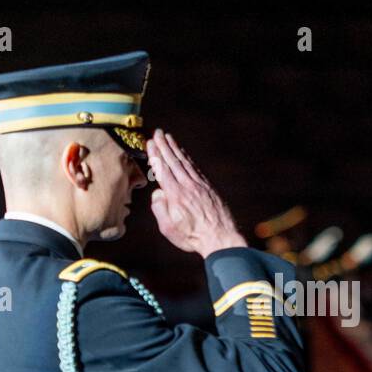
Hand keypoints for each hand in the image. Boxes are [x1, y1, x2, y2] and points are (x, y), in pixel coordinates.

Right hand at [146, 130, 246, 257]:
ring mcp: (199, 185)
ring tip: (168, 137)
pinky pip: (195, 168)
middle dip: (164, 146)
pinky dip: (188, 159)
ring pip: (185, 163)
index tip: (150, 142)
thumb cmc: (192, 237)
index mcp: (175, 195)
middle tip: (157, 133)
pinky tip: (183, 153)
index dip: (155, 155)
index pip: (162, 170)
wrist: (220, 238)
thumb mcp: (168, 228)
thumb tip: (157, 193)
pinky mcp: (208, 187)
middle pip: (173, 162)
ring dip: (175, 149)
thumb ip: (159, 209)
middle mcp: (187, 186)